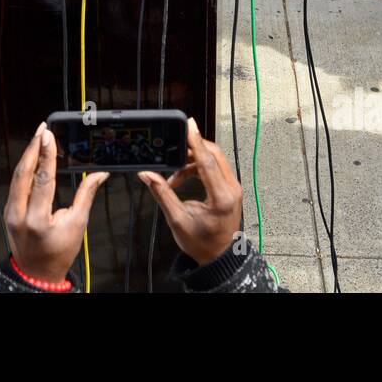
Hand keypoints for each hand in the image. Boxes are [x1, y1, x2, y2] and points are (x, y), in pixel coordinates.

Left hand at [3, 122, 108, 283]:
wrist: (37, 272)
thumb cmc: (59, 251)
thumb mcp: (77, 224)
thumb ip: (85, 195)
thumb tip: (100, 174)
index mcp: (37, 219)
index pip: (42, 179)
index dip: (46, 155)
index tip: (49, 135)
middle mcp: (19, 214)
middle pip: (24, 173)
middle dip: (33, 148)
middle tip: (43, 129)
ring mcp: (10, 212)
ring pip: (17, 176)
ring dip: (28, 155)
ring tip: (39, 137)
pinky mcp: (8, 210)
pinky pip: (15, 184)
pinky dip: (25, 168)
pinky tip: (33, 156)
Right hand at [139, 118, 242, 265]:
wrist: (219, 256)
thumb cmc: (201, 243)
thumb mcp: (178, 220)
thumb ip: (163, 194)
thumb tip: (148, 174)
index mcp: (221, 197)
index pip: (208, 161)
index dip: (196, 141)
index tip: (189, 124)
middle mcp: (232, 189)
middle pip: (213, 154)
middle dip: (193, 148)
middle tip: (174, 147)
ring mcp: (233, 187)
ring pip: (214, 159)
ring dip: (193, 160)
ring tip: (173, 173)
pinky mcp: (230, 188)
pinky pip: (215, 167)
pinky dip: (198, 167)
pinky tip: (182, 177)